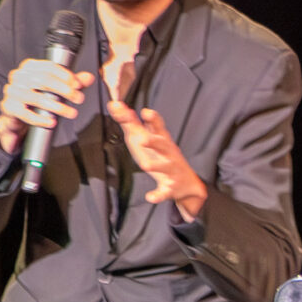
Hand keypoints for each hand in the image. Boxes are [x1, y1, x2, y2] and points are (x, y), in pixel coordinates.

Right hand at [0, 61, 94, 154]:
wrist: (17, 116)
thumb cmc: (37, 97)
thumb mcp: (56, 88)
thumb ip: (72, 82)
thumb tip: (89, 78)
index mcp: (29, 66)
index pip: (49, 66)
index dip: (66, 75)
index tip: (78, 85)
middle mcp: (18, 76)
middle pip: (43, 80)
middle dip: (64, 90)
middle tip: (78, 99)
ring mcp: (11, 91)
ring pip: (35, 97)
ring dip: (56, 106)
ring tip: (70, 112)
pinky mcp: (8, 107)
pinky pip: (25, 113)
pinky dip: (40, 118)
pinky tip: (51, 121)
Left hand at [107, 98, 206, 220]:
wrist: (187, 184)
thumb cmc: (162, 156)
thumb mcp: (148, 138)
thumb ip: (131, 122)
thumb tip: (114, 104)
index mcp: (163, 141)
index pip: (159, 127)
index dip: (153, 120)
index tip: (146, 111)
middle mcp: (169, 154)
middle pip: (163, 144)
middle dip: (154, 141)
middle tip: (142, 138)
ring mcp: (171, 171)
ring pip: (165, 167)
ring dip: (156, 165)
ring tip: (145, 165)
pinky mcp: (171, 187)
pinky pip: (165, 192)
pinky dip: (158, 195)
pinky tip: (150, 196)